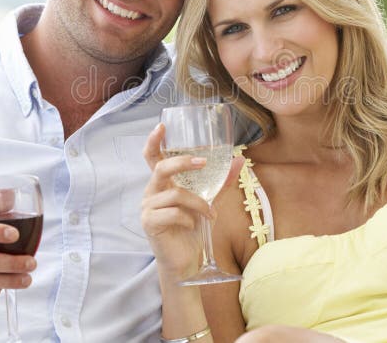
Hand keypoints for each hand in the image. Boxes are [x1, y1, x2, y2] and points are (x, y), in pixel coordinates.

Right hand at [141, 123, 242, 279]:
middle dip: (182, 162)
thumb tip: (239, 159)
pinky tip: (193, 226)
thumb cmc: (192, 228)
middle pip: (160, 168)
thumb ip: (220, 181)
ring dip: (199, 203)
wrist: (187, 261)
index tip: (162, 126)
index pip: (152, 157)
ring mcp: (147, 208)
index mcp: (162, 183)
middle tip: (203, 162)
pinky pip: (174, 213)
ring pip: (175, 194)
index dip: (154, 140)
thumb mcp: (208, 200)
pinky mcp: (150, 223)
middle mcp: (151, 192)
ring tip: (210, 214)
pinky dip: (190, 218)